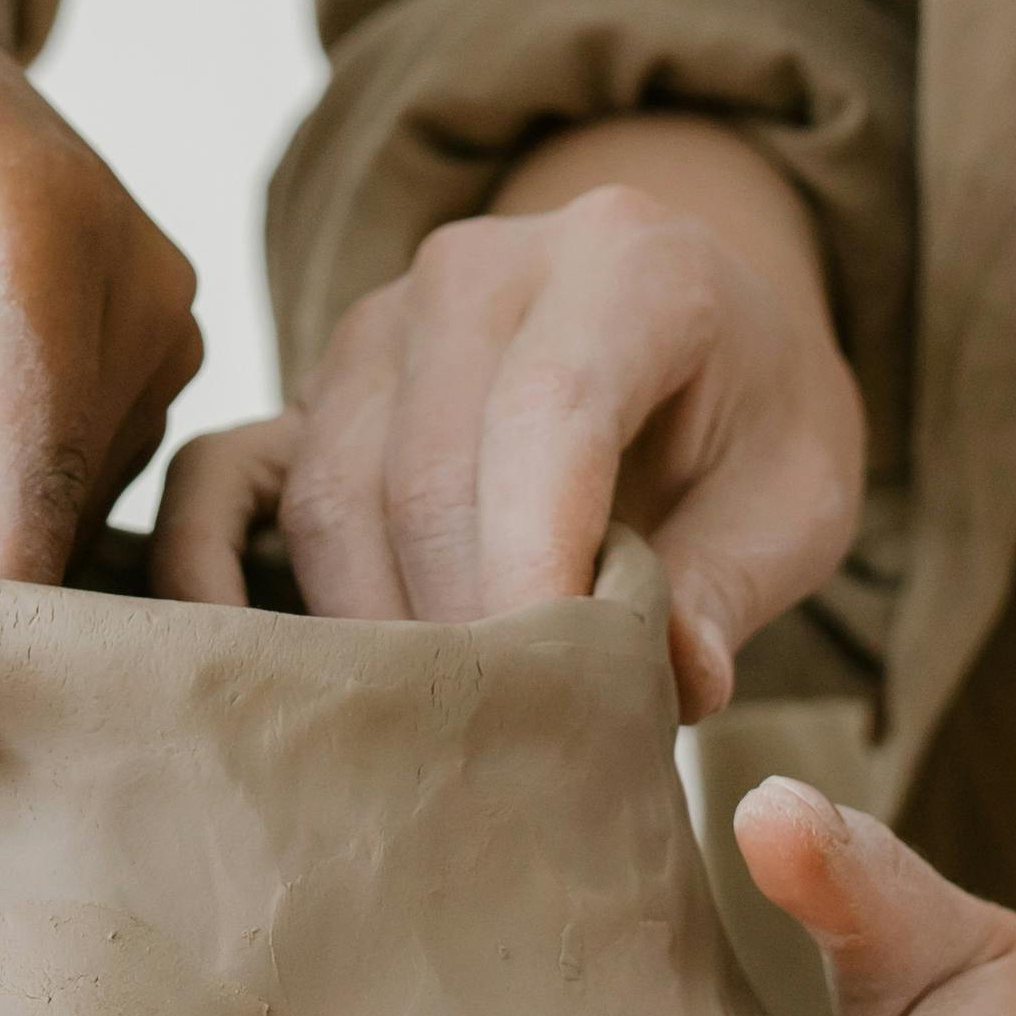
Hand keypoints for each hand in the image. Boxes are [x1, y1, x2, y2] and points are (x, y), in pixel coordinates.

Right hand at [153, 117, 859, 715]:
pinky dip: (215, 576)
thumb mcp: (800, 490)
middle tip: (503, 751)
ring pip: (331, 494)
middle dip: (458, 630)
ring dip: (372, 633)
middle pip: (423, 472)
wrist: (692, 328)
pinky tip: (272, 675)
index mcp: (625, 263)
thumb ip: (736, 580)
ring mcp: (378, 321)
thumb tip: (672, 682)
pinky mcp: (313, 381)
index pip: (548, 415)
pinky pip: (222, 477)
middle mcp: (478, 267)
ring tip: (438, 736)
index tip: (552, 699)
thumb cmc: (749, 416)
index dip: (536, 567)